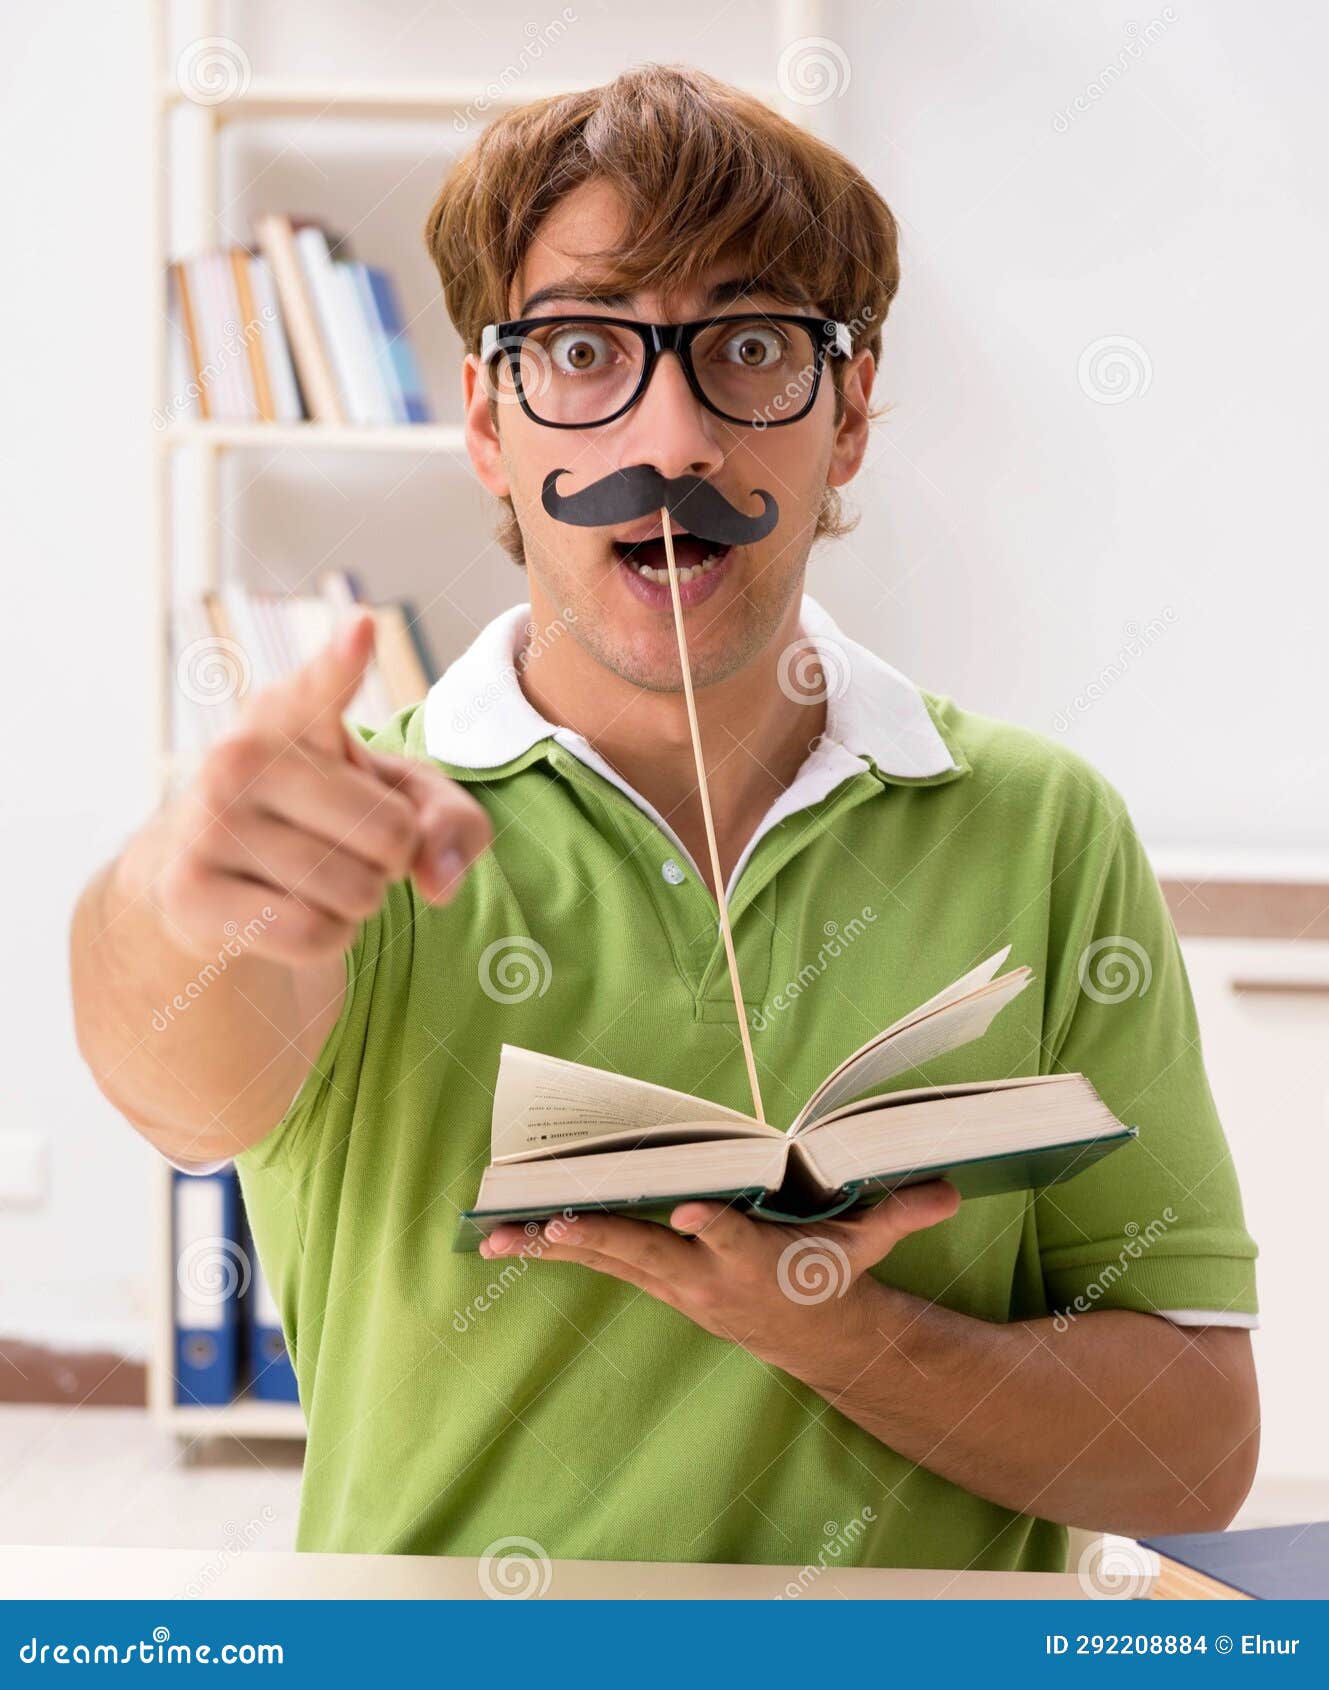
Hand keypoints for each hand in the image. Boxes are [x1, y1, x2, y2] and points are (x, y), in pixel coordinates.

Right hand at [150, 613, 490, 965]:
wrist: (212, 876)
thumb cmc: (326, 820)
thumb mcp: (399, 799)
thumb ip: (451, 821)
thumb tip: (439, 879)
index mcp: (291, 712)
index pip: (323, 684)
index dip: (343, 662)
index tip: (363, 630)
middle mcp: (240, 754)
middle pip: (391, 833)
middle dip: (394, 858)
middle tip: (347, 844)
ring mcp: (207, 820)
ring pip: (355, 891)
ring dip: (360, 901)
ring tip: (317, 876)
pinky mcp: (189, 889)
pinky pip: (315, 933)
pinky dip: (330, 937)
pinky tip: (294, 912)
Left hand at [478, 1182, 960, 1377]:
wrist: (812, 1340)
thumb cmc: (833, 1274)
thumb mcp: (868, 1245)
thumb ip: (901, 1212)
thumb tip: (950, 1188)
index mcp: (757, 1260)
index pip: (733, 1239)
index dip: (710, 1226)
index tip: (688, 1209)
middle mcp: (705, 1277)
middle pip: (648, 1254)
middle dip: (602, 1238)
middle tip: (557, 1223)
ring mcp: (674, 1285)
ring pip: (608, 1259)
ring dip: (553, 1247)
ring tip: (497, 1234)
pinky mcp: (656, 1282)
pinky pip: (598, 1262)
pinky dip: (552, 1248)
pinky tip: (505, 1238)